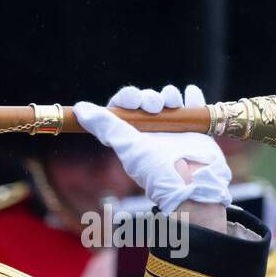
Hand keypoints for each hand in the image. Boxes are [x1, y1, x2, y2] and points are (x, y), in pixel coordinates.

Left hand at [74, 84, 230, 215]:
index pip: (124, 106)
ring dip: (170, 96)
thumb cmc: (157, 169)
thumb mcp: (128, 147)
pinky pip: (193, 104)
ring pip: (169, 98)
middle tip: (155, 107)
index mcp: (131, 134)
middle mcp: (151, 130)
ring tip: (173, 104)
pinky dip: (192, 97)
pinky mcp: (195, 127)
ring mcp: (174, 128)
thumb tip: (80, 109)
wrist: (191, 183)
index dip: (127, 97)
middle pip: (147, 100)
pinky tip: (189, 93)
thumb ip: (106, 127)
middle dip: (150, 97)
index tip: (133, 100)